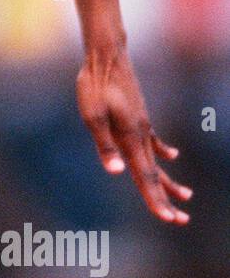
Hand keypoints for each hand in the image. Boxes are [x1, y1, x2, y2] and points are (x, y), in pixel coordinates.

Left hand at [76, 47, 192, 223]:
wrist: (106, 55)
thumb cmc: (94, 84)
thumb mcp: (92, 116)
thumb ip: (104, 145)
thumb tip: (117, 172)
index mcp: (130, 137)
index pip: (145, 176)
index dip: (155, 200)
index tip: (168, 219)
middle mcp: (141, 134)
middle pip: (154, 173)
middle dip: (165, 199)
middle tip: (180, 221)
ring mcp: (142, 124)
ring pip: (156, 159)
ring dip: (168, 180)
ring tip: (185, 196)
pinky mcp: (139, 115)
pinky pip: (154, 140)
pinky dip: (163, 152)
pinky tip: (172, 156)